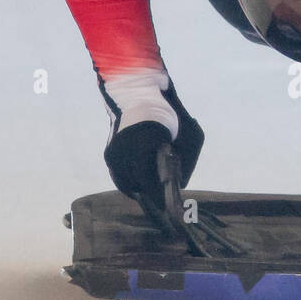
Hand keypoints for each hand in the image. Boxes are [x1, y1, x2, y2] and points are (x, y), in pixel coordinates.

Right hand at [103, 81, 203, 225]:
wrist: (140, 93)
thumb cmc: (171, 114)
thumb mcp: (191, 136)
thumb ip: (187, 163)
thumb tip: (180, 186)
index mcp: (143, 149)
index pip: (151, 185)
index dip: (162, 199)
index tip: (172, 207)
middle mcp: (124, 155)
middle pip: (140, 188)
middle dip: (154, 193)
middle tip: (168, 200)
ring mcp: (114, 156)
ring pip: (128, 185)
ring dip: (142, 188)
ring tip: (157, 189)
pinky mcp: (109, 155)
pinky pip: (121, 176)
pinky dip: (132, 180)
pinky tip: (145, 179)